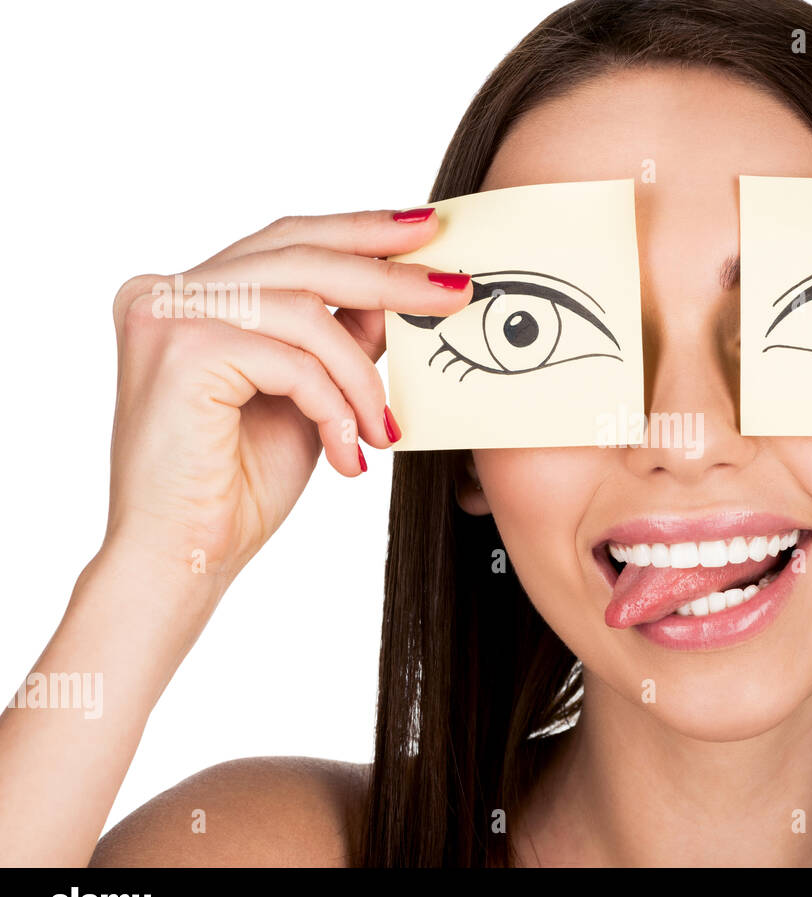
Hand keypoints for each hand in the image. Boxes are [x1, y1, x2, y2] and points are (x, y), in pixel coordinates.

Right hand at [105, 208, 472, 595]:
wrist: (182, 559)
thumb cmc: (236, 487)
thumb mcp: (306, 396)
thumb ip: (337, 339)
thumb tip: (398, 296)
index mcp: (189, 295)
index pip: (287, 242)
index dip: (359, 231)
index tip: (426, 231)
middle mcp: (166, 293)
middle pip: (300, 257)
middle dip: (387, 275)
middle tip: (453, 291)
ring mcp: (166, 317)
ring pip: (305, 311)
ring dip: (362, 375)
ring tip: (385, 428)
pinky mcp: (182, 353)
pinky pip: (293, 361)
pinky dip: (334, 406)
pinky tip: (348, 452)